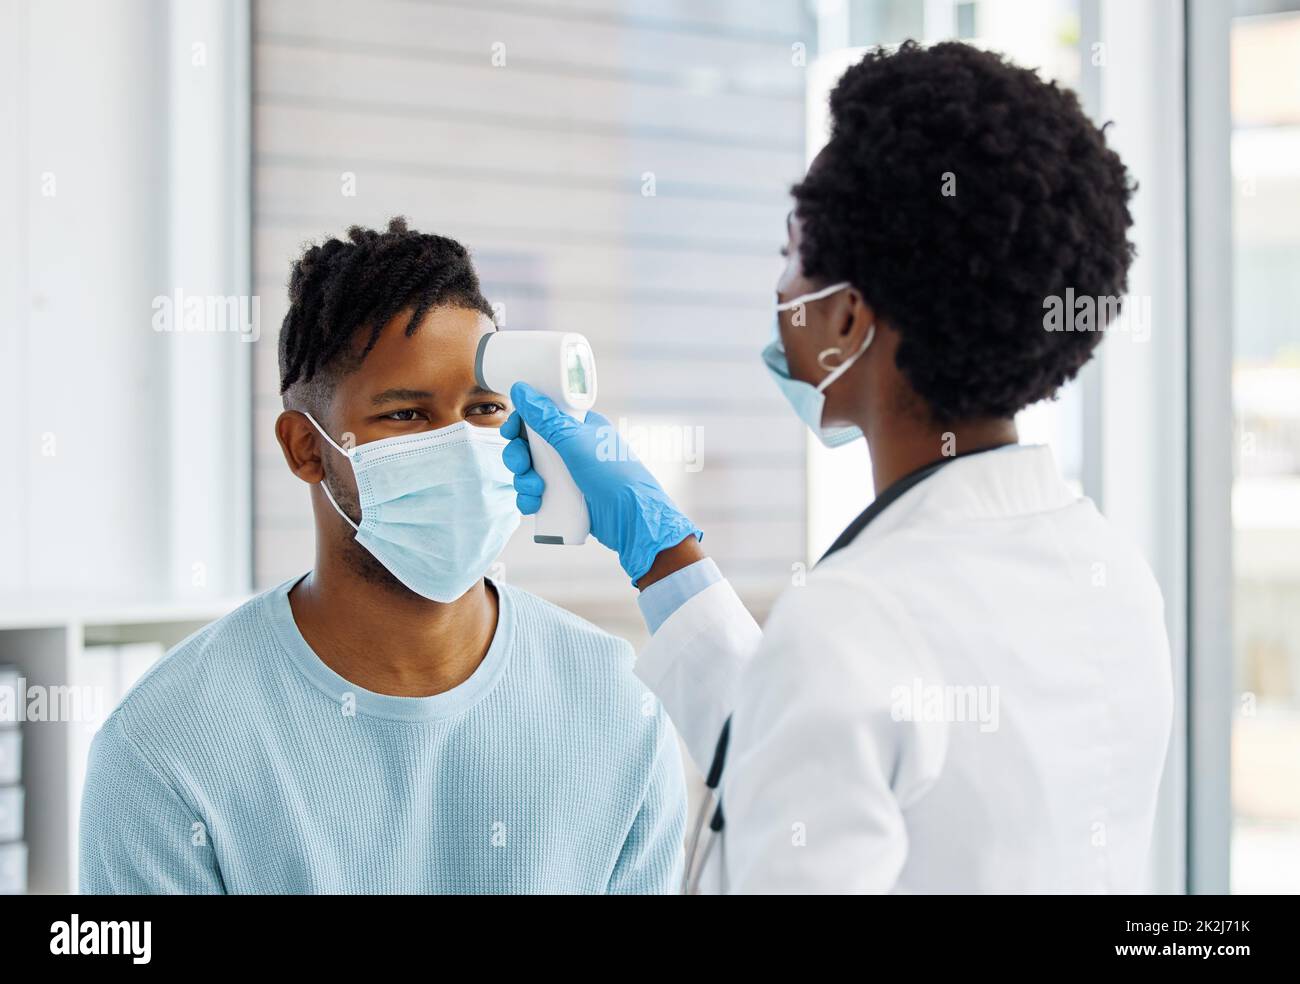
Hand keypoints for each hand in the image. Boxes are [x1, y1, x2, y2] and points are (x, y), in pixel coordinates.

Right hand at [501, 382, 701, 583]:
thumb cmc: (614, 476)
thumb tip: (522, 389)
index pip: (542, 416)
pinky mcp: (565, 498)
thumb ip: (546, 418)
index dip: (522, 423)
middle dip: (519, 457)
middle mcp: (572, 448)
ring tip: (535, 490)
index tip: (511, 432)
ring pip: (531, 471)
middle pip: (531, 445)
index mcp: (579, 427)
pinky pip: (537, 494)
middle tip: (522, 465)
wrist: (633, 520)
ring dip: (524, 480)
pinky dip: (530, 499)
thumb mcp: (575, 442)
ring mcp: (569, 474)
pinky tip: (533, 505)